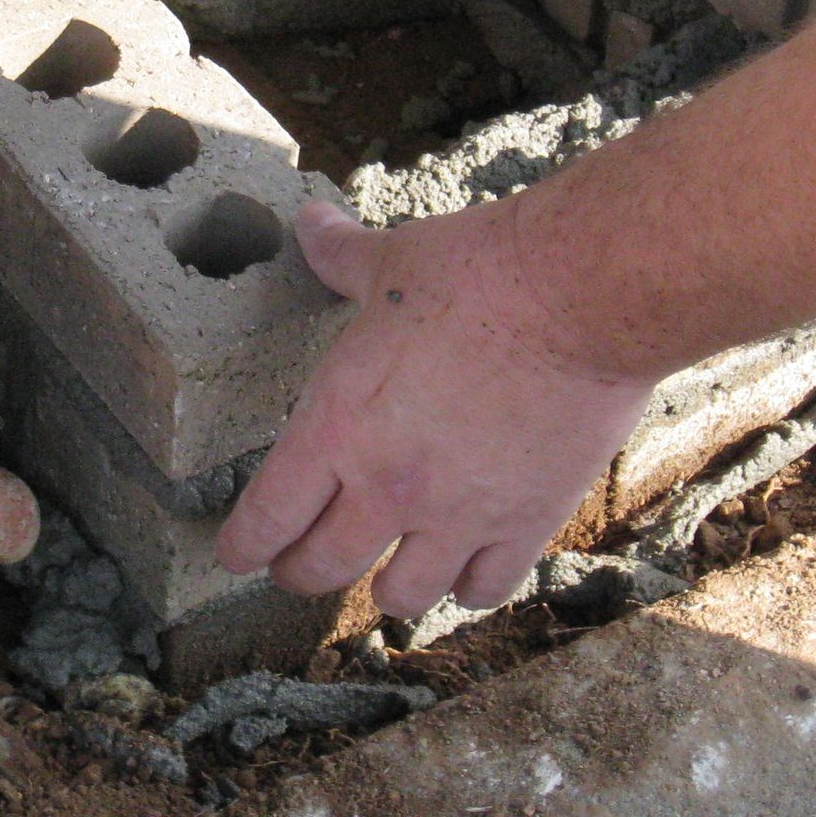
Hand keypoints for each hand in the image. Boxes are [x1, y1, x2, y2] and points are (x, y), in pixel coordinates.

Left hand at [216, 200, 661, 615]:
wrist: (577, 297)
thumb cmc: (478, 273)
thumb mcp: (392, 260)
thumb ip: (342, 257)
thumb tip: (310, 222)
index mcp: (337, 426)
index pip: (268, 516)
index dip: (245, 545)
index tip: (238, 554)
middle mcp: (387, 486)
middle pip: (321, 567)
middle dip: (300, 573)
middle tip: (297, 569)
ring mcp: (458, 514)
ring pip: (402, 594)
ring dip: (384, 590)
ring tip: (382, 579)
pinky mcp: (525, 522)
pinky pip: (484, 587)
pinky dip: (467, 587)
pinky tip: (462, 574)